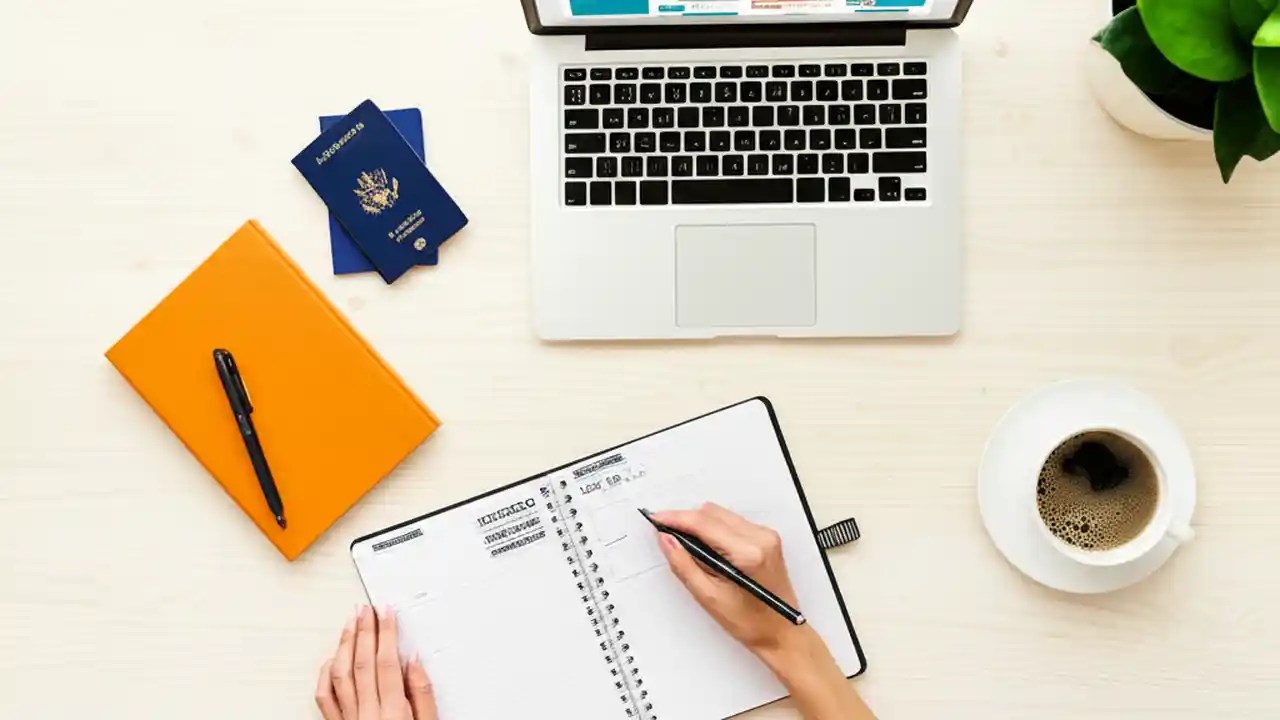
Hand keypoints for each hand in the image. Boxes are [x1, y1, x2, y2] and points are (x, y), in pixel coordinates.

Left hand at [315, 605, 437, 719]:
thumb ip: (423, 696)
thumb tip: (415, 663)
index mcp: (394, 713)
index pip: (387, 662)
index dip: (386, 632)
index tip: (386, 612)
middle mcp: (368, 714)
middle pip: (363, 663)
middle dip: (365, 631)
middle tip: (366, 609)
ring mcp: (349, 718)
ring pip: (341, 674)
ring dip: (345, 644)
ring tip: (350, 623)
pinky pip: (324, 695)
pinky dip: (326, 673)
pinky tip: (332, 658)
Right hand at [654, 504, 875, 719]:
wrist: (782, 633)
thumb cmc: (752, 623)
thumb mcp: (709, 597)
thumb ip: (684, 564)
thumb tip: (666, 540)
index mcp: (748, 553)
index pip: (703, 523)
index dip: (676, 518)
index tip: (656, 519)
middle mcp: (761, 538)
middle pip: (712, 513)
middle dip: (686, 520)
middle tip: (666, 535)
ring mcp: (767, 536)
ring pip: (722, 515)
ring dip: (700, 524)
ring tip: (686, 545)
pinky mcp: (767, 538)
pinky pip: (733, 522)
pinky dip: (715, 530)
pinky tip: (707, 549)